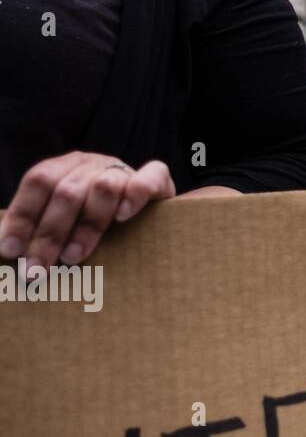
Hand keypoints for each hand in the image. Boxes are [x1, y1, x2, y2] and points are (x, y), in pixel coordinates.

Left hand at [0, 152, 175, 270]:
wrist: (139, 208)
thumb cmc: (91, 222)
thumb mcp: (60, 220)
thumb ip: (37, 229)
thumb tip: (5, 254)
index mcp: (64, 168)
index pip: (38, 181)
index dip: (22, 216)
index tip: (10, 251)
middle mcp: (92, 164)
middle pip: (67, 192)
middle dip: (49, 235)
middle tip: (36, 272)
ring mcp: (123, 169)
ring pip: (104, 188)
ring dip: (87, 226)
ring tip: (74, 257)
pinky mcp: (157, 178)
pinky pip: (150, 177)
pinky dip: (135, 195)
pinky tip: (123, 217)